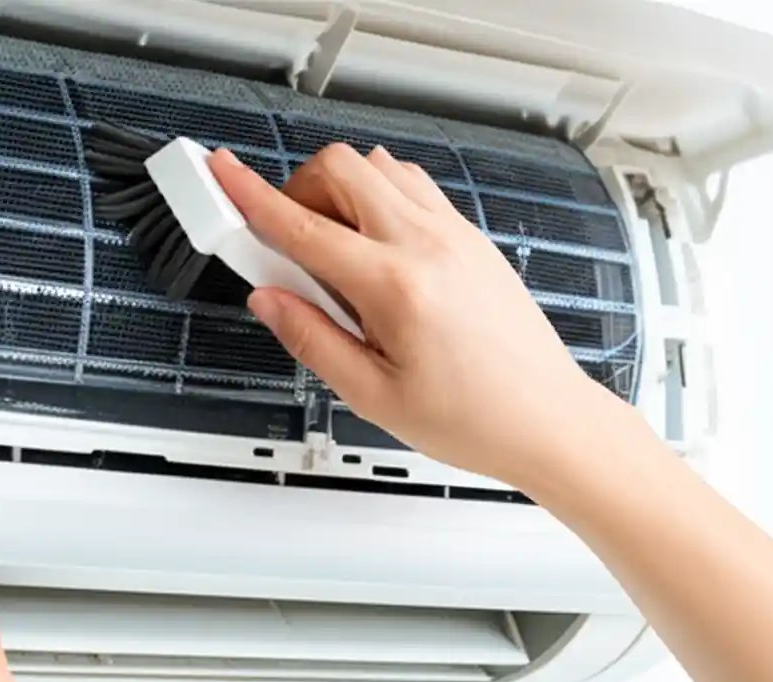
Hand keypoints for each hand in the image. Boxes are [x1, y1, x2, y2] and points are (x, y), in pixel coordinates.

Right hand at [209, 144, 611, 483]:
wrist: (551, 422)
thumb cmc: (477, 418)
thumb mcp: (372, 396)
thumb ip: (312, 339)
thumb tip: (269, 301)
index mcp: (397, 287)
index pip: (302, 226)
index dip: (250, 197)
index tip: (222, 175)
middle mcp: (429, 245)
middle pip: (341, 168)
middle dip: (297, 190)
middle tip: (285, 242)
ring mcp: (456, 235)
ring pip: (379, 167)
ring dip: (340, 191)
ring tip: (331, 251)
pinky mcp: (472, 239)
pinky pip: (413, 187)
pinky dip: (379, 198)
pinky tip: (372, 250)